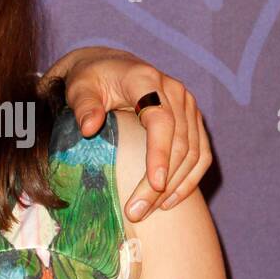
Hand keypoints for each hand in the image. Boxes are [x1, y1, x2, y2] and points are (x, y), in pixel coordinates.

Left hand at [46, 47, 210, 222]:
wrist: (108, 67)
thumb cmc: (90, 79)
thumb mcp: (79, 87)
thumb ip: (83, 105)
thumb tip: (88, 128)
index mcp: (145, 79)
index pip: (160, 119)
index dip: (160, 152)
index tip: (155, 183)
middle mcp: (174, 91)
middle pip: (178, 143)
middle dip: (161, 182)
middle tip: (137, 211)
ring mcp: (188, 106)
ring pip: (193, 154)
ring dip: (175, 187)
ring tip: (149, 211)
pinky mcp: (193, 121)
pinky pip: (200, 155)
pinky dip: (189, 181)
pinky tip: (170, 202)